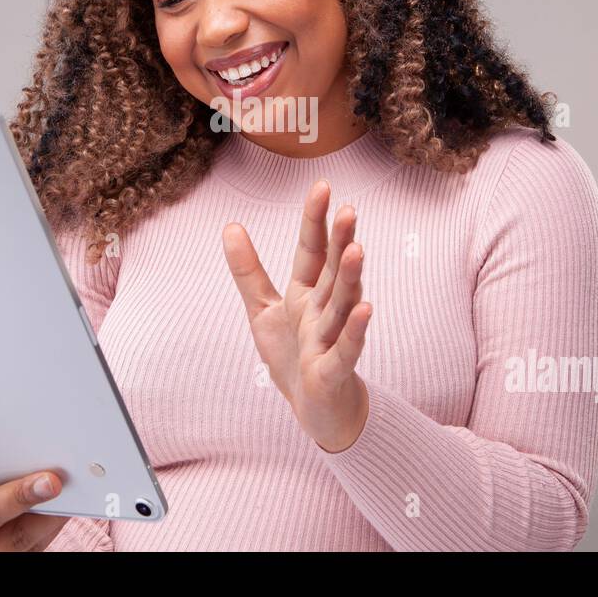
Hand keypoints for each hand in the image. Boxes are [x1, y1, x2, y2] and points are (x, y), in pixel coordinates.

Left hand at [221, 178, 372, 452]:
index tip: (322, 185)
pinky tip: (366, 309)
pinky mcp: (333, 370)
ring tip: (356, 250)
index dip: (315, 221)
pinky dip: (355, 331)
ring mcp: (332, 339)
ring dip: (350, 279)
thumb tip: (230, 226)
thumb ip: (248, 271)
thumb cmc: (294, 356)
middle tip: (348, 209)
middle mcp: (324, 310)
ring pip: (343, 305)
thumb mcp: (263, 310)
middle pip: (332, 271)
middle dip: (340, 241)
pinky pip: (346, 349)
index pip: (312, 251)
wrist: (316, 411)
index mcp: (306, 292)